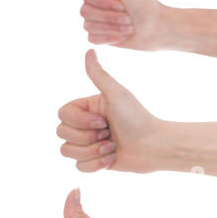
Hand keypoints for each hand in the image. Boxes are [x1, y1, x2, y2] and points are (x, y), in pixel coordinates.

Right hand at [56, 50, 163, 172]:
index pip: (62, 114)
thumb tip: (89, 49)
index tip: (104, 121)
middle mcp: (85, 124)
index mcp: (87, 107)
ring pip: (67, 151)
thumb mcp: (117, 94)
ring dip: (92, 151)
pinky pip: (79, 168)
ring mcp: (89, 143)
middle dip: (87, 137)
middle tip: (110, 134)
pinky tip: (113, 158)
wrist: (155, 146)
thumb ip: (99, 74)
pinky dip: (96, 165)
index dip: (80, 121)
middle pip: (62, 133)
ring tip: (113, 147)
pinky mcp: (95, 161)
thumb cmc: (137, 118)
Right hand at [79, 0, 169, 49]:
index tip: (123, 4)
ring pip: (88, 26)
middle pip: (85, 12)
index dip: (104, 3)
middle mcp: (95, 4)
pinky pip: (93, 39)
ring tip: (129, 26)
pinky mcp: (101, 36)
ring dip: (113, 29)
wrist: (157, 26)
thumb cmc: (143, 1)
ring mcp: (97, 20)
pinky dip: (110, 38)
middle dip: (110, 17)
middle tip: (129, 17)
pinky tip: (124, 35)